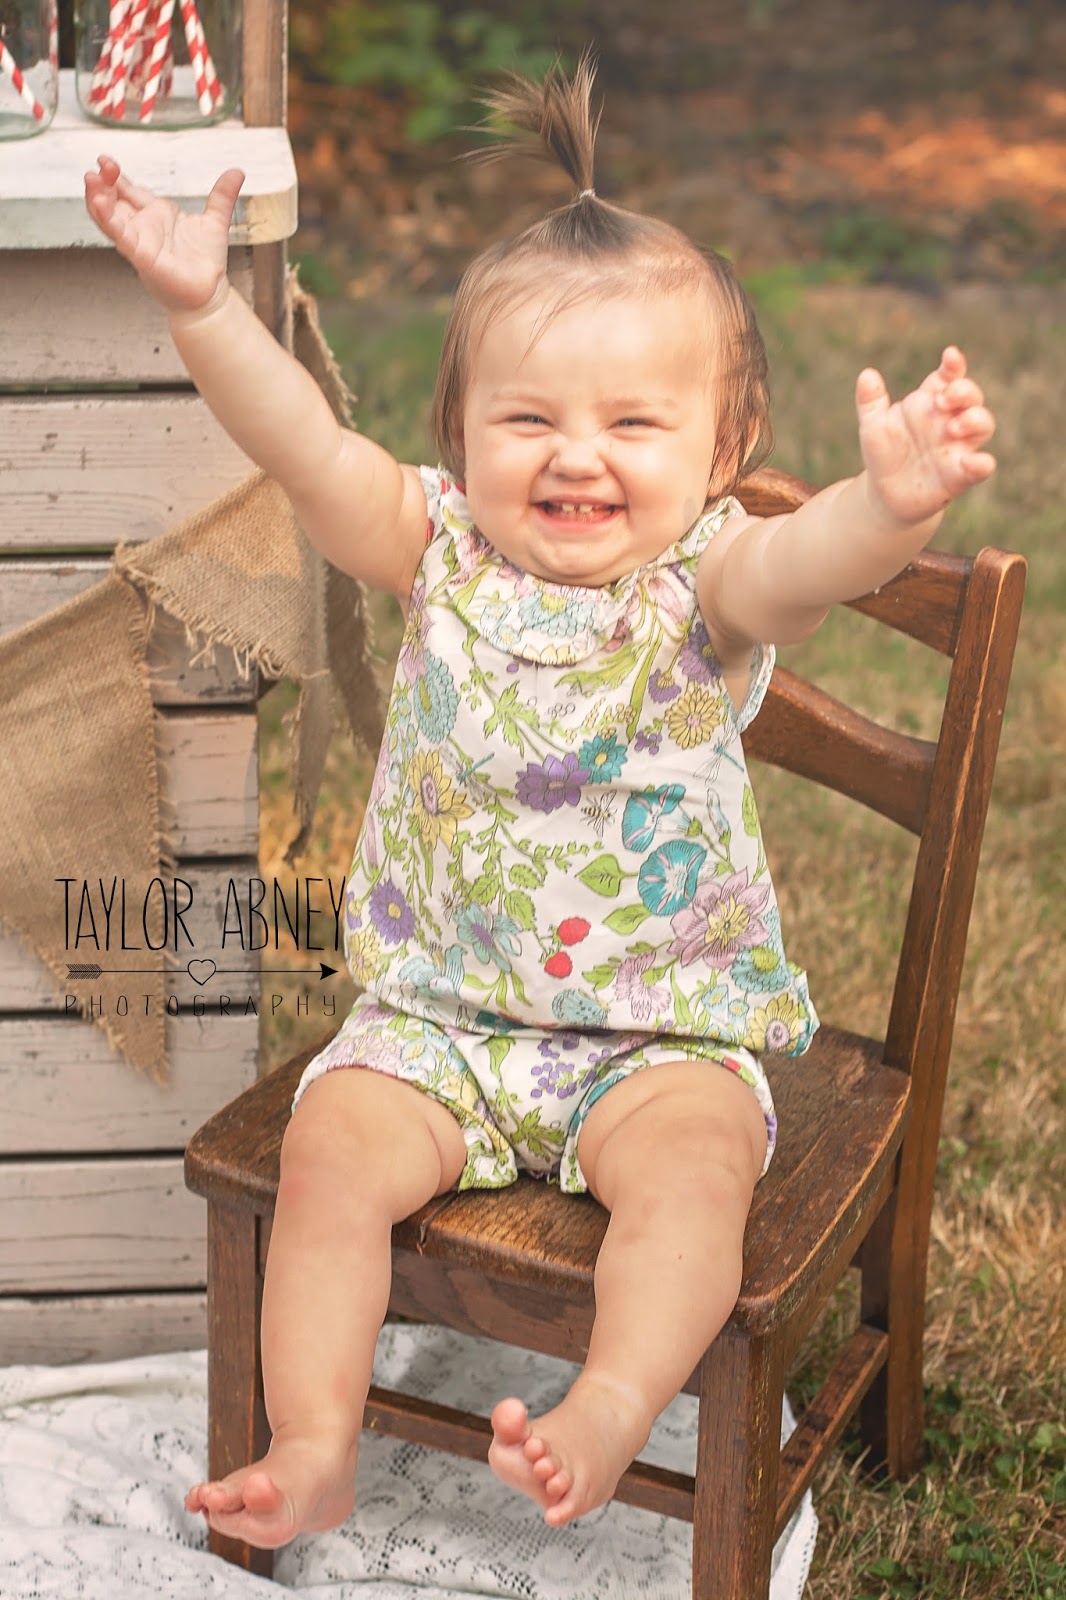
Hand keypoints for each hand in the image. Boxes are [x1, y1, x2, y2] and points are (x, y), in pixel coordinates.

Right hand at [84, 154, 243, 315]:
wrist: (210, 292)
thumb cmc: (206, 261)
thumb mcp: (214, 221)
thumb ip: (222, 196)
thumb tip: (237, 171)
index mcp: (155, 214)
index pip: (128, 190)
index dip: (115, 176)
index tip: (105, 161)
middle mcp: (143, 226)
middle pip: (113, 200)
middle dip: (103, 182)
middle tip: (100, 166)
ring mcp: (139, 240)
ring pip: (109, 217)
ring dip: (97, 199)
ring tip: (90, 179)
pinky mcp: (141, 255)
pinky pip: (120, 236)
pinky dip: (109, 221)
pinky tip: (100, 204)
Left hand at [856, 346, 995, 527]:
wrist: (884, 494)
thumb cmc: (884, 453)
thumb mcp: (873, 426)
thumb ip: (870, 401)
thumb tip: (866, 374)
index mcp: (930, 402)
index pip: (948, 377)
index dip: (953, 365)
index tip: (950, 356)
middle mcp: (950, 420)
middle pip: (971, 397)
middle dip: (964, 392)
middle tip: (942, 400)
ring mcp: (958, 446)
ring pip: (983, 425)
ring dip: (975, 421)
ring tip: (954, 428)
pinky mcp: (961, 475)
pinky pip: (981, 467)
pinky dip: (981, 463)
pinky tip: (971, 462)